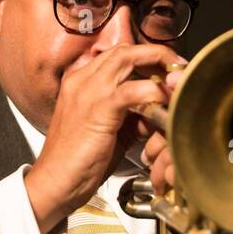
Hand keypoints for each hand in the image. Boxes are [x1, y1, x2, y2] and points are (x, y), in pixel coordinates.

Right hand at [24, 44, 187, 233]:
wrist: (54, 184)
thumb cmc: (78, 164)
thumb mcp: (109, 133)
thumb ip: (130, 117)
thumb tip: (155, 110)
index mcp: (80, 82)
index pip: (117, 56)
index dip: (144, 58)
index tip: (165, 71)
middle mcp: (82, 80)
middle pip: (125, 50)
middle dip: (156, 55)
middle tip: (177, 69)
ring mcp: (89, 91)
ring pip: (129, 58)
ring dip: (158, 65)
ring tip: (175, 81)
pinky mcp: (98, 109)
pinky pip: (134, 90)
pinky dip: (153, 93)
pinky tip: (163, 104)